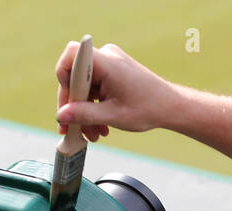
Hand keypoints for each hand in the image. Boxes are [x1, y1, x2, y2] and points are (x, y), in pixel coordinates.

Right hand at [54, 41, 179, 140]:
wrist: (170, 106)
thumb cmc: (148, 108)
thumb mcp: (113, 116)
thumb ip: (84, 115)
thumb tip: (61, 116)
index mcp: (107, 62)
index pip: (71, 56)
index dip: (63, 78)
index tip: (68, 102)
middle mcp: (106, 57)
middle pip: (75, 76)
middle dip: (74, 105)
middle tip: (73, 129)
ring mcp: (109, 63)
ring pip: (84, 86)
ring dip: (85, 111)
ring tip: (93, 133)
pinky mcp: (112, 72)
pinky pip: (94, 87)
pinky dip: (94, 106)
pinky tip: (100, 125)